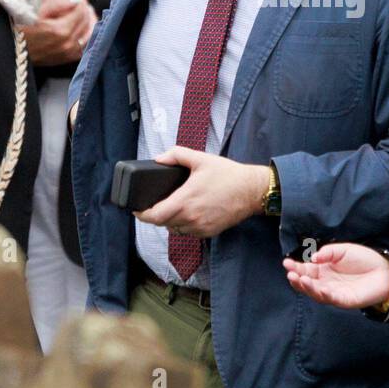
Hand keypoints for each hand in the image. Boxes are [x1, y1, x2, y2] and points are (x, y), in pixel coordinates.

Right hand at [22, 0, 95, 66]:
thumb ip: (58, 3)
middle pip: (86, 19)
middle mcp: (67, 43)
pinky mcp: (66, 58)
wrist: (11, 48)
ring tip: (79, 11)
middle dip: (82, 6)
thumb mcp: (35, 10)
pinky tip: (80, 27)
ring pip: (89, 32)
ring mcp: (68, 52)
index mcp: (60, 30)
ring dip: (86, 20)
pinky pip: (84, 45)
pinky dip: (85, 34)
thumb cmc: (18, 26)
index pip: (80, 8)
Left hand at [135, 146, 266, 238]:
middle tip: (153, 204)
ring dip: (169, 220)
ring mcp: (200, 228)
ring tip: (172, 207)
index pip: (154, 216)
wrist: (252, 191)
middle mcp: (191, 218)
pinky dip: (183, 224)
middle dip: (155, 215)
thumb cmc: (228, 175)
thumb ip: (177, 155)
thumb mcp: (201, 159)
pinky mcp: (209, 233)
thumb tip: (159, 158)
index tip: (136, 209)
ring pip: (174, 229)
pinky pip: (188, 232)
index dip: (141, 214)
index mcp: (185, 200)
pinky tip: (188, 212)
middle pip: (162, 223)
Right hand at [283, 243, 388, 310]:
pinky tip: (316, 287)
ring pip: (316, 293)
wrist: (385, 270)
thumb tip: (313, 258)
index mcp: (324, 270)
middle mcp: (326, 282)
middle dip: (297, 278)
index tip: (286, 262)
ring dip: (307, 287)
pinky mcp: (344, 300)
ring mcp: (334, 292)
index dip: (295, 267)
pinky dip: (322, 294)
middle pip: (307, 283)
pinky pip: (331, 299)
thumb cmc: (364, 259)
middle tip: (290, 273)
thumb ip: (328, 253)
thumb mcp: (343, 250)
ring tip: (299, 279)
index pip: (306, 270)